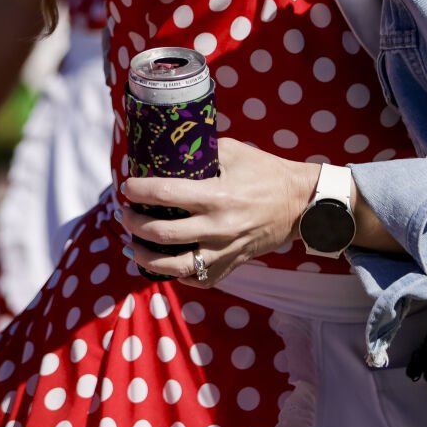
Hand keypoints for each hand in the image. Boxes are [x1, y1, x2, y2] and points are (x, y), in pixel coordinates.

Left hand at [117, 139, 316, 286]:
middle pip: (163, 234)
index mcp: (217, 195)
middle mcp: (219, 227)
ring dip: (147, 258)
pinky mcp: (232, 265)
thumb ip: (202, 151)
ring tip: (134, 246)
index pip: (166, 193)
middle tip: (127, 214)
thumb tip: (169, 148)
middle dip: (136, 223)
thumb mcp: (234, 151)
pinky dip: (176, 274)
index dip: (140, 190)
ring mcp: (225, 251)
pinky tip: (165, 263)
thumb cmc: (265, 171)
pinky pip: (198, 278)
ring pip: (176, 266)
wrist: (299, 203)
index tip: (128, 186)